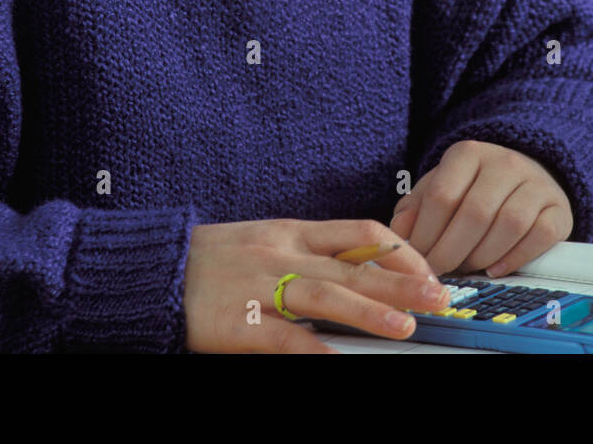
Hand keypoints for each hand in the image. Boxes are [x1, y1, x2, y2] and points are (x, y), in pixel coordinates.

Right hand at [181, 218, 451, 351]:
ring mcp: (263, 289)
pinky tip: (342, 361)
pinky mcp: (242, 323)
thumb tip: (362, 267)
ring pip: (328, 297)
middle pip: (355, 266)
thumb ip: (310, 250)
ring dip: (371, 312)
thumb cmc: (211, 259)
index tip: (427, 271)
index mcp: (294, 232)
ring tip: (407, 325)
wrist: (152, 270)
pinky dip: (316, 350)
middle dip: (403, 282)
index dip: (401, 253)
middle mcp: (285, 256)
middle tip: (440, 296)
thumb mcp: (266, 239)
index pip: (362, 233)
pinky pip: (286, 339)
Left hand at [389, 140, 572, 277]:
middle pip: (475, 213)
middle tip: (439, 271)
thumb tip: (401, 231)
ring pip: (509, 224)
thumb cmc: (472, 189)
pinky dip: (515, 257)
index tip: (418, 258)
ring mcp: (536, 184)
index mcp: (468, 154)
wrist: (525, 177)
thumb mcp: (439, 187)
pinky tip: (495, 268)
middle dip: (451, 251)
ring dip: (482, 256)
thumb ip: (415, 208)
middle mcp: (505, 162)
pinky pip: (539, 236)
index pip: (442, 196)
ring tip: (467, 267)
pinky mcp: (558, 208)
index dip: (426, 234)